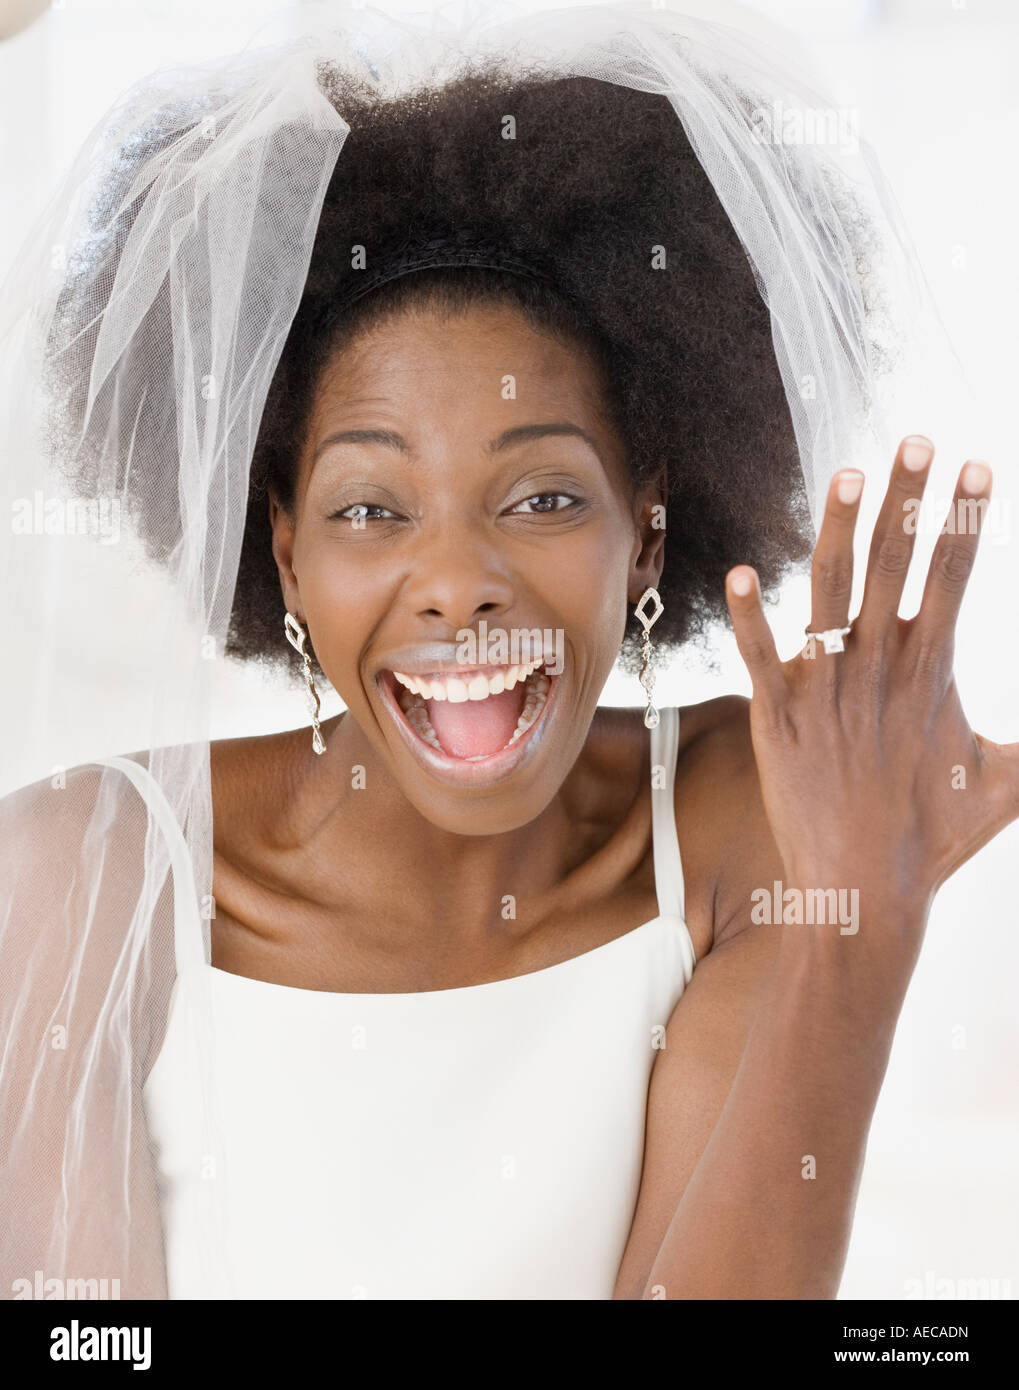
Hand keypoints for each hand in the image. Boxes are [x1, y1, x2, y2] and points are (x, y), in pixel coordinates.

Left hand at [725, 435, 1018, 960]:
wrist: (866, 892)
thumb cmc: (935, 840)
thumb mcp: (1009, 782)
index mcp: (932, 671)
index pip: (955, 577)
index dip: (966, 520)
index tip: (976, 467)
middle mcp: (881, 668)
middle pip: (895, 564)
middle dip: (907, 498)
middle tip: (914, 440)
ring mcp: (827, 689)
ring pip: (830, 590)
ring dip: (836, 528)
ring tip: (846, 472)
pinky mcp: (777, 716)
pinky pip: (758, 656)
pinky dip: (749, 616)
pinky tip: (740, 571)